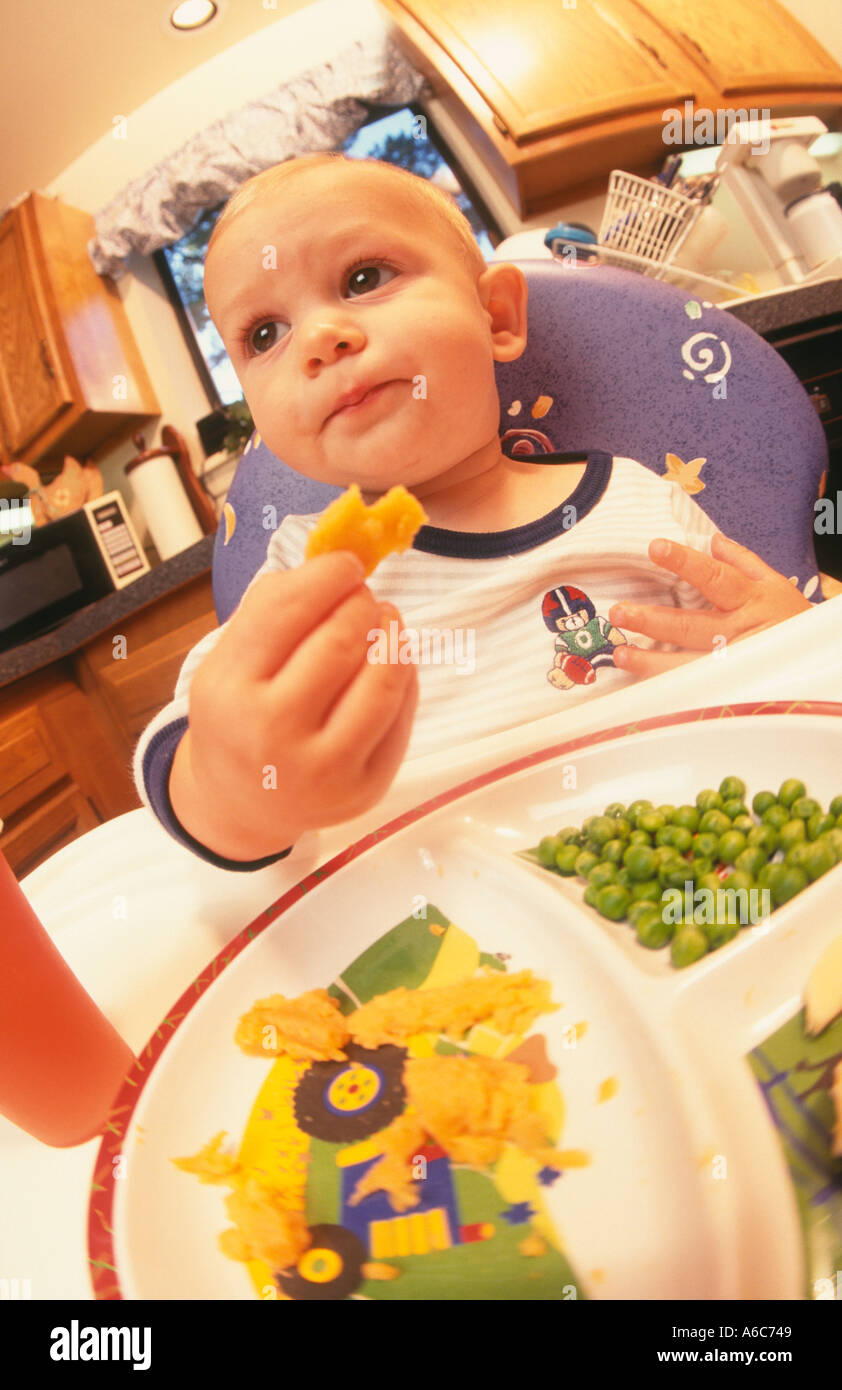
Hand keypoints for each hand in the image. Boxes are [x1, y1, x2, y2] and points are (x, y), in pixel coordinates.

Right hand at [170, 552, 418, 859]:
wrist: (241, 804)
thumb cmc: (241, 713)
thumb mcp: (229, 660)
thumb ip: (274, 606)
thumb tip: (338, 556)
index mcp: (229, 689)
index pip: (287, 611)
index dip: (328, 575)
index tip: (347, 563)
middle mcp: (272, 732)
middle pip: (340, 641)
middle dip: (361, 604)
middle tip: (363, 596)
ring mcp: (321, 769)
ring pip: (382, 680)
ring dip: (393, 635)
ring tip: (385, 622)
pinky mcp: (362, 790)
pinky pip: (401, 716)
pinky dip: (403, 678)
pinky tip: (389, 664)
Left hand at [608, 532, 811, 679]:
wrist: (818, 662)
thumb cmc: (791, 621)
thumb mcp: (775, 586)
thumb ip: (743, 562)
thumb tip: (713, 541)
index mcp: (749, 600)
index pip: (714, 577)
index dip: (684, 562)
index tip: (656, 548)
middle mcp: (737, 633)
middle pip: (691, 626)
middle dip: (652, 620)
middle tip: (619, 612)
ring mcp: (731, 665)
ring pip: (686, 665)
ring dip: (651, 662)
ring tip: (621, 654)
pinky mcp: (727, 689)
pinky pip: (692, 690)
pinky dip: (665, 688)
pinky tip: (640, 684)